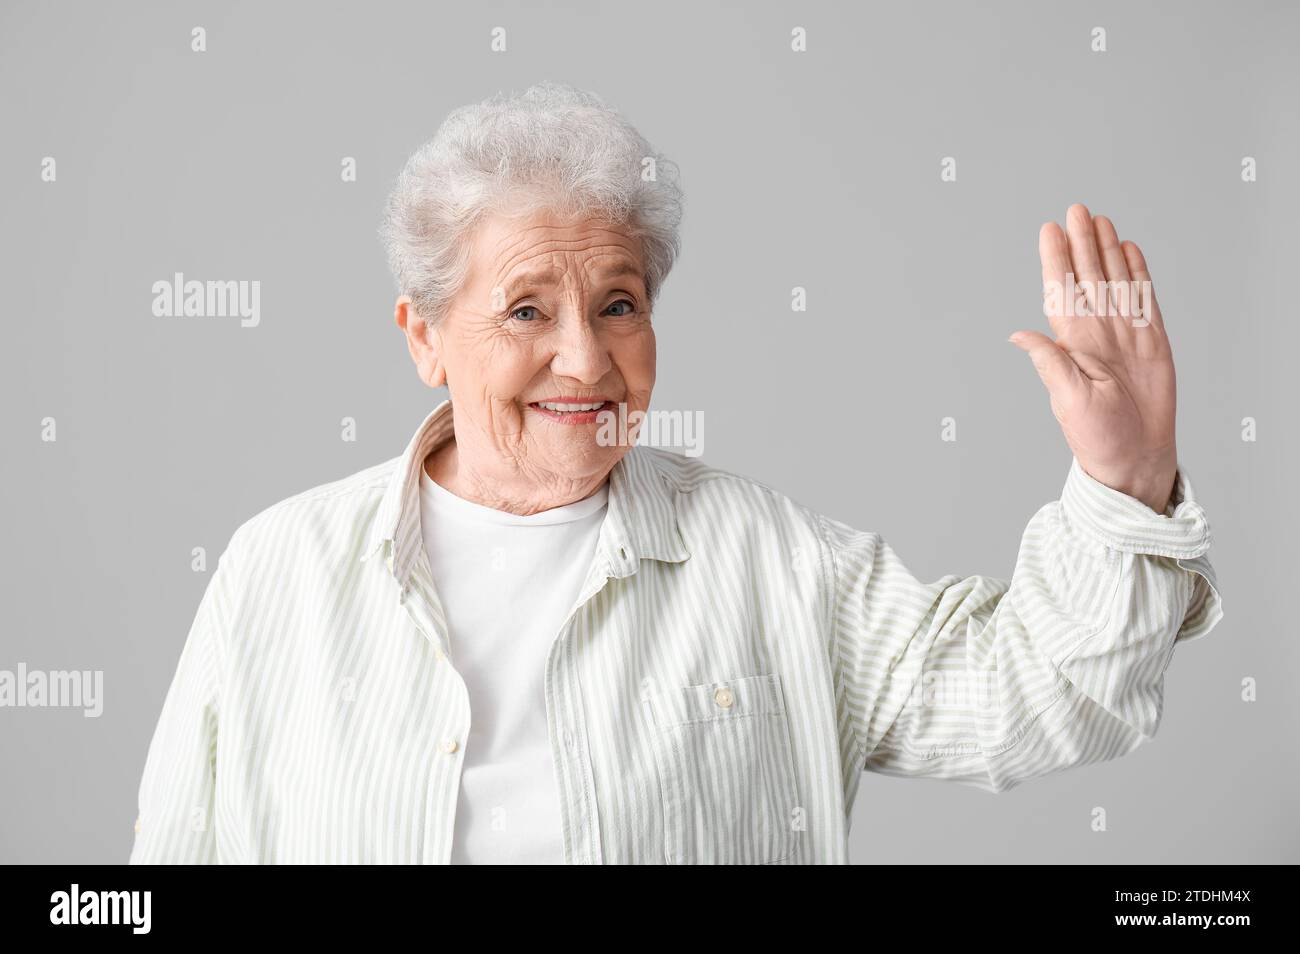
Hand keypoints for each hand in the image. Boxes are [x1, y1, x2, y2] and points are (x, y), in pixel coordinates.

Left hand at [1010, 204, 1177, 512]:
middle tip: (1076, 209)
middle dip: (1081, 243)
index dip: (1056, 260)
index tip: (1049, 229)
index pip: (1062, 291)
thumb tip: (1019, 334)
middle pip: (1088, 276)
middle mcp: (1097, 332)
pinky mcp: (1152, 340)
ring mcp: (1125, 333)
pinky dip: (1138, 273)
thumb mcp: (1069, 399)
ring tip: (1099, 220)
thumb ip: (1050, 363)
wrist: (1136, 456)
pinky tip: (1129, 250)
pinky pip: (1144, 298)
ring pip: (1115, 280)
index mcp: (1073, 343)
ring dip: (1107, 251)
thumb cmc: (1098, 436)